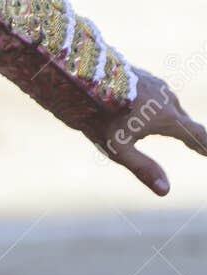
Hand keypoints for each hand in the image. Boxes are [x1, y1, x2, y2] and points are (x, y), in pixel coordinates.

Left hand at [95, 69, 206, 194]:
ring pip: (172, 107)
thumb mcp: (120, 149)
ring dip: (174, 120)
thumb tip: (165, 191)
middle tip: (200, 147)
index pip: (195, 134)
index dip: (204, 145)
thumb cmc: (100, 118)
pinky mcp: (148, 78)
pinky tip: (154, 110)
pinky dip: (161, 107)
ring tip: (180, 130)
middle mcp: (169, 99)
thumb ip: (144, 169)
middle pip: (184, 121)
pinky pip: (160, 97)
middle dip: (190, 134)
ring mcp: (159, 85)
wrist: (85, 81)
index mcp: (167, 118)